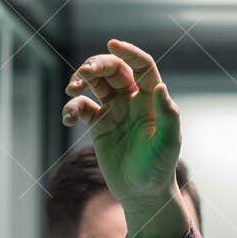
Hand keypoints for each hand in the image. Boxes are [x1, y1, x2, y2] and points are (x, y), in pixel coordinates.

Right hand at [61, 39, 193, 237]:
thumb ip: (168, 116)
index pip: (141, 66)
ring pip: (95, 84)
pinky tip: (68, 120)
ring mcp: (114, 111)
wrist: (143, 194)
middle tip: (84, 72)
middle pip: (113, 69)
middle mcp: (132, 100)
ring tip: (72, 90)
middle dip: (97, 64)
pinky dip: (72, 109)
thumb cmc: (159, 169)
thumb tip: (160, 87)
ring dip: (81, 80)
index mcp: (150, 100)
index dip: (129, 52)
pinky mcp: (98, 125)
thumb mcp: (167, 144)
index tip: (113, 44)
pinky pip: (82, 108)